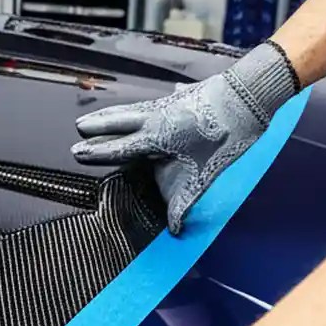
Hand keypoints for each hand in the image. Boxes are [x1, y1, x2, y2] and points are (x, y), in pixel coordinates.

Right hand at [71, 42, 298, 233]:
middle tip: (79, 128)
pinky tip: (150, 100)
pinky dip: (140, 105)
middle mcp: (156, 118)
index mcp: (156, 137)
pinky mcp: (180, 97)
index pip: (120, 147)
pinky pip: (150, 102)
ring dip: (113, 114)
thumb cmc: (226, 137)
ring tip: (97, 116)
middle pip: (119, 123)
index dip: (98, 152)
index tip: (78, 152)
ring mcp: (167, 105)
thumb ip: (186, 201)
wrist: (247, 97)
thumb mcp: (205, 174)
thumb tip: (175, 228)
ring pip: (132, 110)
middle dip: (98, 127)